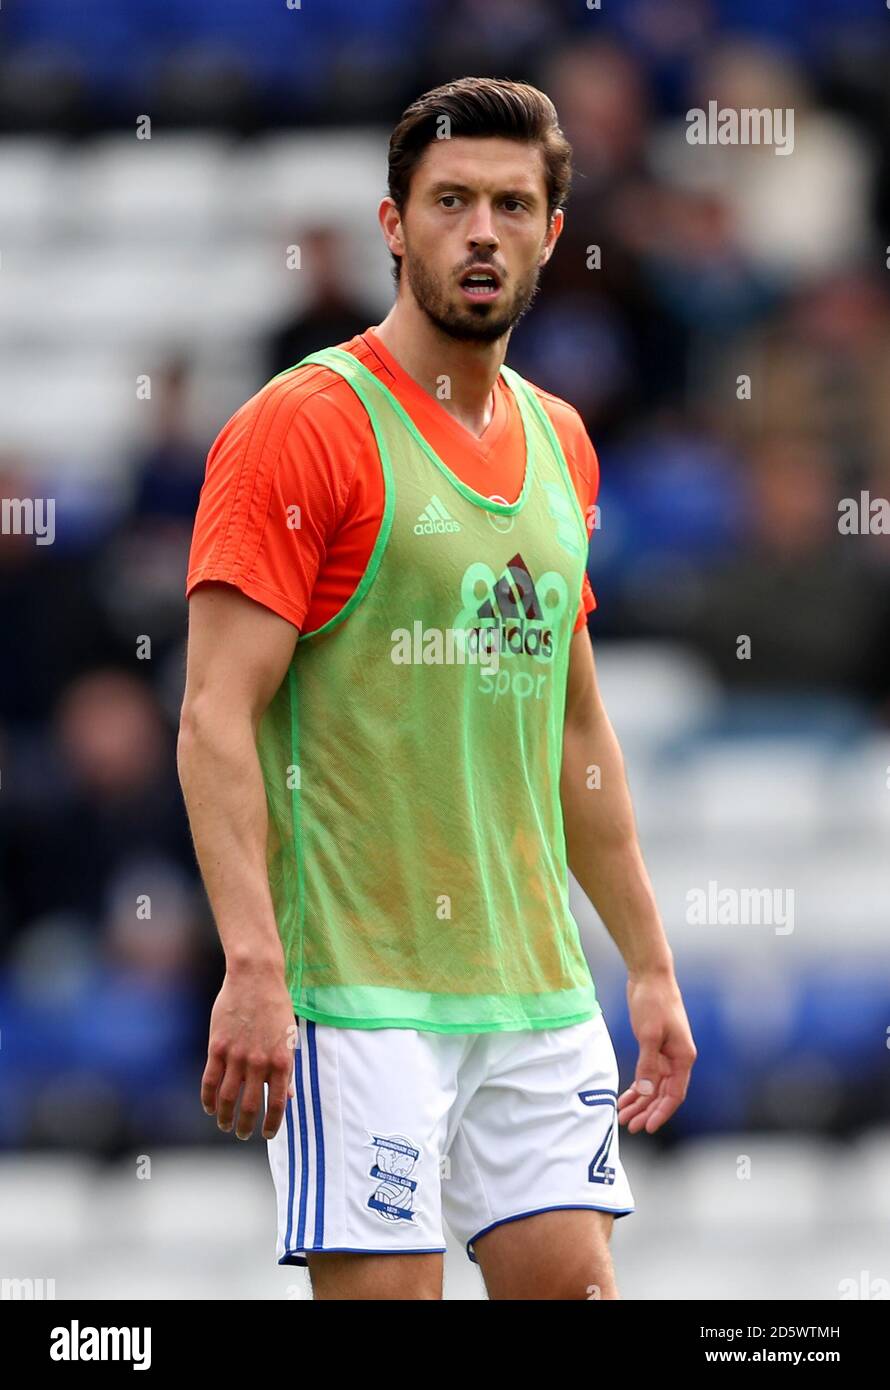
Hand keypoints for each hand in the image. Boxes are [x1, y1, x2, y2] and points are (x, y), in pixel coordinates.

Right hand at [201, 962, 296, 1140]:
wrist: (255, 978)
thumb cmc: (276, 1006)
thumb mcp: (288, 1037)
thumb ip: (287, 1069)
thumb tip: (288, 1096)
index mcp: (282, 1061)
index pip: (277, 1104)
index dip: (272, 1125)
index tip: (267, 1134)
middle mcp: (259, 1063)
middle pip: (251, 1107)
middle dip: (246, 1126)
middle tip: (242, 1134)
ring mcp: (237, 1056)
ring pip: (227, 1098)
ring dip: (225, 1117)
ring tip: (224, 1124)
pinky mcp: (217, 1048)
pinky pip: (210, 1081)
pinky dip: (208, 1099)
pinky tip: (209, 1107)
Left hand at [617, 971, 695, 1133]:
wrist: (650, 976)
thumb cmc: (653, 1002)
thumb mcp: (648, 1034)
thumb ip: (647, 1064)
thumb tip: (646, 1092)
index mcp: (683, 1058)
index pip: (674, 1095)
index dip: (661, 1113)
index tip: (648, 1128)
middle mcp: (677, 1059)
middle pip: (663, 1094)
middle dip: (647, 1111)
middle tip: (629, 1126)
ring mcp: (666, 1054)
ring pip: (654, 1086)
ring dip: (640, 1102)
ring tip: (623, 1116)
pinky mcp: (654, 1047)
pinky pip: (647, 1074)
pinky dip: (637, 1086)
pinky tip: (625, 1097)